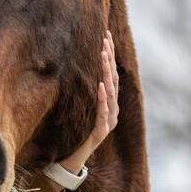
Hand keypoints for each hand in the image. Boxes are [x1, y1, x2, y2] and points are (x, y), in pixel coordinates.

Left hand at [57, 30, 119, 175]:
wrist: (77, 155)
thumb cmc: (79, 130)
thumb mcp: (82, 107)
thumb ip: (84, 92)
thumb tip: (78, 69)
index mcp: (109, 103)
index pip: (111, 74)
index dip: (110, 55)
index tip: (106, 36)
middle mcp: (113, 109)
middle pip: (113, 79)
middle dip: (110, 58)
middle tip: (105, 39)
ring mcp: (109, 119)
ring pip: (110, 92)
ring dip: (107, 72)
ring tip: (103, 55)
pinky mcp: (101, 129)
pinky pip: (103, 111)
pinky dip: (102, 97)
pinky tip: (99, 84)